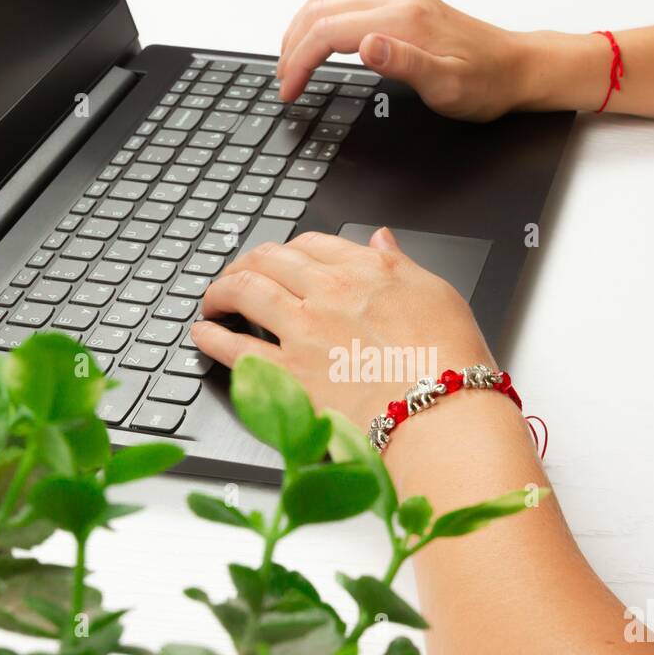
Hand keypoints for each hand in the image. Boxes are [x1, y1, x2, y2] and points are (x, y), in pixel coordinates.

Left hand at [190, 228, 493, 429]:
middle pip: (270, 260)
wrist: (440, 413)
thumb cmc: (450, 362)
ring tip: (214, 299)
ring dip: (221, 290)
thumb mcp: (437, 294)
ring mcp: (302, 331)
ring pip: (245, 291)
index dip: (293, 249)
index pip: (313, 244)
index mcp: (365, 270)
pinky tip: (203, 334)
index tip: (285, 260)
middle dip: (249, 262)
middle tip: (240, 273)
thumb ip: (400, 265)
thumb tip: (382, 240)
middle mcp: (328, 292)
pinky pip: (235, 346)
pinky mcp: (286, 373)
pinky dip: (212, 336)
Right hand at [276, 0, 531, 121]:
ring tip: (289, 63)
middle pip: (321, 10)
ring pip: (328, 0)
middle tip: (283, 83)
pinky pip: (345, 1)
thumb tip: (366, 47)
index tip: (290, 90)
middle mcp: (397, 0)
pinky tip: (317, 42)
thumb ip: (405, 64)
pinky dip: (319, 20)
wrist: (516, 68)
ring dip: (300, 29)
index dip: (300, 61)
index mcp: (402, 19)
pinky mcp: (400, 4)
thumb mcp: (448, 85)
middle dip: (291, 46)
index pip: (329, 31)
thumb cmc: (486, 82)